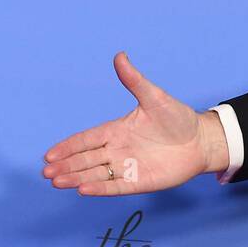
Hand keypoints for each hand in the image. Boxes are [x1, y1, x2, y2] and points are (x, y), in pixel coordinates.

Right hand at [41, 51, 228, 195]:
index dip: (68, 147)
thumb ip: (135, 81)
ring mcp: (128, 167)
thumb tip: (120, 56)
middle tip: (46, 173)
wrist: (202, 140)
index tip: (49, 155)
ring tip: (57, 182)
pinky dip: (101, 188)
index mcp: (116, 130)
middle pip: (86, 159)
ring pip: (96, 174)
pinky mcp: (140, 181)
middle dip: (66, 166)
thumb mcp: (154, 98)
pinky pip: (117, 186)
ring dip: (77, 178)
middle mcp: (117, 150)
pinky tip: (83, 190)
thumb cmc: (178, 118)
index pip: (86, 140)